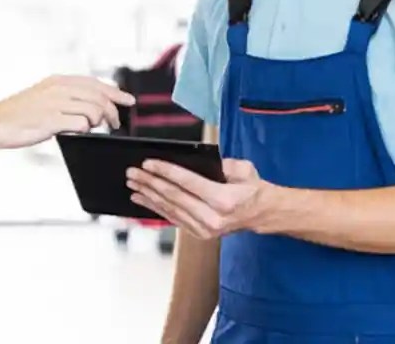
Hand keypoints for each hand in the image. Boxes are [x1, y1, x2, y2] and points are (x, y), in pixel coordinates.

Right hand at [0, 75, 134, 148]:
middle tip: (115, 123)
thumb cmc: (17, 115)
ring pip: (94, 110)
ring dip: (100, 121)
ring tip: (96, 128)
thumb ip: (64, 97)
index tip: (129, 100)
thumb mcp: (42, 96)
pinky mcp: (51, 120)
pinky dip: (85, 129)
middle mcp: (59, 88)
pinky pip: (81, 123)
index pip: (95, 83)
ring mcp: (55, 104)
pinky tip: (80, 131)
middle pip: (99, 96)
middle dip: (112, 110)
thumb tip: (90, 106)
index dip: (115, 91)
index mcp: (57, 81)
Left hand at [127, 158, 268, 239]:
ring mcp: (204, 229)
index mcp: (223, 200)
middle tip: (132, 173)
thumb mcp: (245, 169)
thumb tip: (198, 161)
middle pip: (174, 197)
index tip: (148, 163)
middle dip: (150, 183)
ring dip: (148, 196)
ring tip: (132, 185)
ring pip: (170, 209)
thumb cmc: (252, 188)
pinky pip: (173, 218)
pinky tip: (143, 199)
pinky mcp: (199, 234)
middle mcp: (212, 218)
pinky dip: (156, 208)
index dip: (165, 172)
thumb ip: (224, 164)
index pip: (187, 183)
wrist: (262, 214)